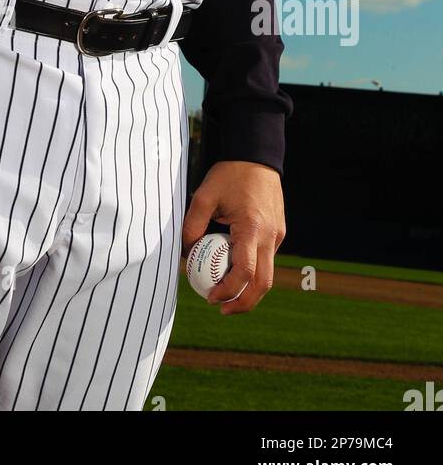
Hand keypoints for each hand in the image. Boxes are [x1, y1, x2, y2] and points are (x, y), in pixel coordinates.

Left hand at [182, 160, 284, 314]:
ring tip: (226, 296)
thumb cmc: (229, 174)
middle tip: (222, 310)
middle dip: (244, 303)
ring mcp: (277, 235)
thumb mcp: (203, 196)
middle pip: (263, 284)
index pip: (245, 272)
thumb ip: (192, 225)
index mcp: (252, 228)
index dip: (229, 291)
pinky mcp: (278, 232)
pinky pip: (267, 259)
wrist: (256, 155)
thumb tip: (185, 253)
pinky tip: (233, 270)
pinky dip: (252, 271)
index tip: (211, 298)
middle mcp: (270, 236)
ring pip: (268, 275)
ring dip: (249, 290)